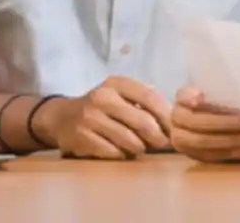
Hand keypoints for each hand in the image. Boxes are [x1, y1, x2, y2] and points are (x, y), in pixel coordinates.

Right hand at [34, 76, 171, 158]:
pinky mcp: (83, 138)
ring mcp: (90, 118)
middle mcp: (102, 97)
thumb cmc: (101, 108)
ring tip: (138, 146)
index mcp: (116, 83)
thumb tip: (176, 121)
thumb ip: (145, 102)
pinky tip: (119, 150)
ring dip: (140, 148)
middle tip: (161, 143)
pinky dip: (122, 155)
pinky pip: (115, 153)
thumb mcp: (119, 95)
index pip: (150, 96)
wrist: (62, 118)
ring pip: (131, 141)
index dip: (166, 116)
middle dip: (158, 137)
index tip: (175, 128)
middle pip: (144, 122)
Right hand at [169, 87, 239, 163]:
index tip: (202, 95)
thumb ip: (210, 93)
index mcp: (180, 102)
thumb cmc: (208, 107)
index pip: (183, 97)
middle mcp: (175, 122)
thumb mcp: (208, 95)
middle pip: (199, 123)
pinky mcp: (192, 156)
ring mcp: (181, 141)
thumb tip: (208, 93)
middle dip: (229, 124)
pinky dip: (230, 154)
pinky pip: (210, 157)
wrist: (191, 127)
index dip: (190, 97)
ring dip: (233, 141)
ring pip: (204, 143)